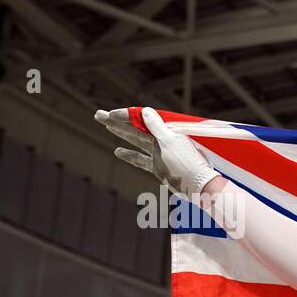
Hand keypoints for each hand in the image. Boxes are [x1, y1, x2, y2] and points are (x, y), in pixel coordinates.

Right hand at [94, 106, 218, 196]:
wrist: (198, 185)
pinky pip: (141, 159)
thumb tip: (144, 110)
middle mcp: (162, 139)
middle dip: (118, 121)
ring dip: (121, 133)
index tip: (111, 114)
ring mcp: (159, 153)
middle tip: (98, 115)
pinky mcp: (159, 166)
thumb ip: (156, 127)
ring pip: (136, 140)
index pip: (142, 119)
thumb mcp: (169, 142)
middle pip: (136, 128)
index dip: (125, 116)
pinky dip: (130, 155)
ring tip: (106, 125)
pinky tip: (117, 151)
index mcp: (166, 131)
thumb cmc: (185, 163)